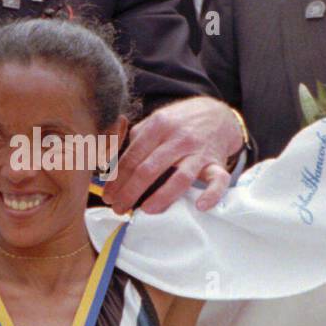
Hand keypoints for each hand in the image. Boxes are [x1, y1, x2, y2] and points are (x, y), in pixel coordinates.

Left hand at [100, 96, 244, 214]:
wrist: (217, 114)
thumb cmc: (179, 123)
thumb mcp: (155, 121)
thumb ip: (134, 140)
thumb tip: (111, 166)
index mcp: (158, 126)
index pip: (132, 157)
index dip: (117, 179)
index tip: (107, 196)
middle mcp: (178, 138)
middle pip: (149, 169)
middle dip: (130, 192)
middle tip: (119, 208)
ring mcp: (198, 151)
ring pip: (180, 177)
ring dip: (162, 197)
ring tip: (146, 211)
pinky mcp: (217, 163)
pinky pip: (218, 180)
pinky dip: (211, 194)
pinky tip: (200, 206)